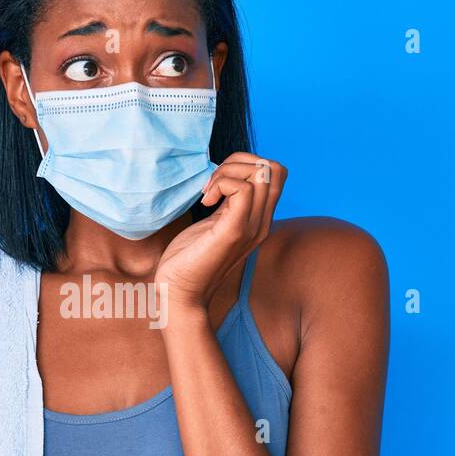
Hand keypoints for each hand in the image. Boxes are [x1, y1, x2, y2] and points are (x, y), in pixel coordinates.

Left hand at [154, 152, 285, 310]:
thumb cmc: (189, 258)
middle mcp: (262, 223)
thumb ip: (228, 203)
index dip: (246, 165)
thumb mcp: (215, 223)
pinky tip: (205, 201)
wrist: (179, 293)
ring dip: (228, 172)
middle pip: (274, 169)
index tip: (218, 183)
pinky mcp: (234, 232)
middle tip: (212, 184)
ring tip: (208, 192)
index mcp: (259, 220)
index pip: (275, 174)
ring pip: (261, 173)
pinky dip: (221, 184)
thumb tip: (226, 176)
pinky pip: (243, 189)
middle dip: (239, 163)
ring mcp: (251, 228)